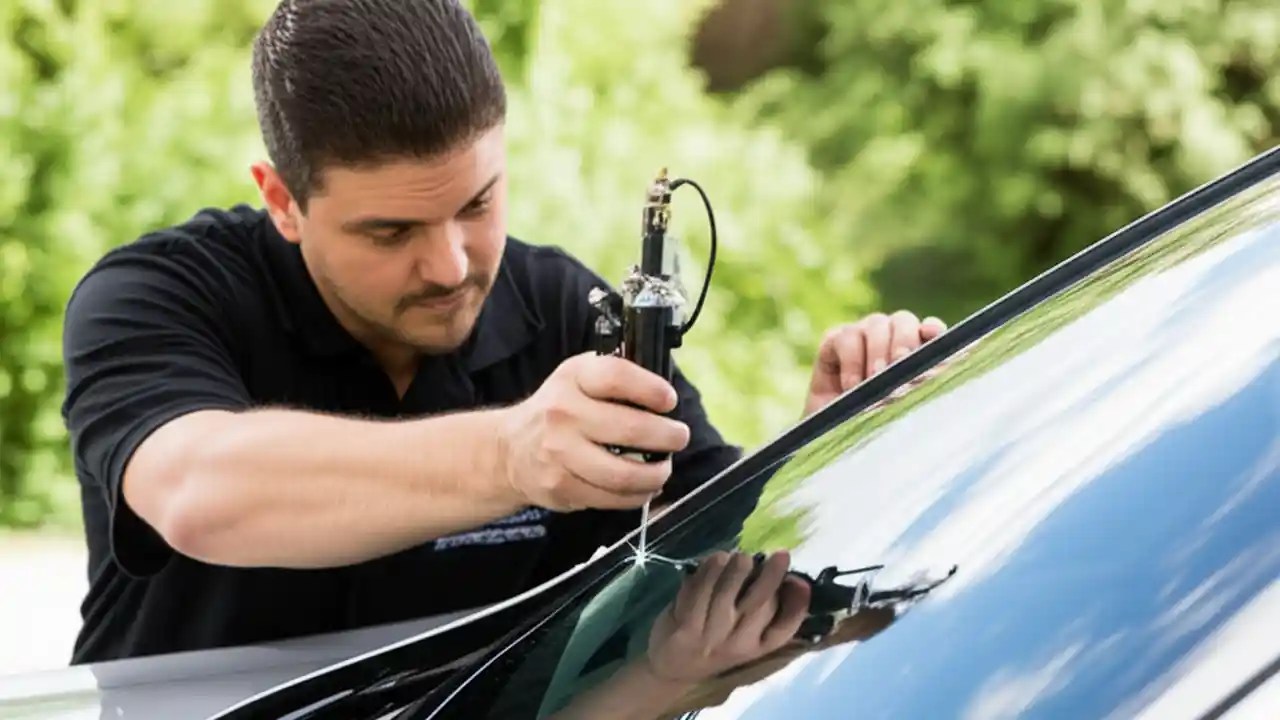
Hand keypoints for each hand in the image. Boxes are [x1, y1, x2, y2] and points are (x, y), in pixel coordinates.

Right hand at [496, 353, 690, 511]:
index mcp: (573, 378)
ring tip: (663, 468)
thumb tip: (663, 395)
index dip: (651, 389)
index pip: (617, 377)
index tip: (669, 402)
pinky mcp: (561, 487)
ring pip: (624, 473)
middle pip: (631, 429)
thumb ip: (615, 376)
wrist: (510, 450)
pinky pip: (611, 498)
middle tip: (679, 438)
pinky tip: (643, 487)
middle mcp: (563, 413)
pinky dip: (637, 495)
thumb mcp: (578, 377)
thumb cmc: (559, 408)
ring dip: (655, 474)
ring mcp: (560, 454)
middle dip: (667, 437)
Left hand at [644, 551, 810, 684]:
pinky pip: (701, 592)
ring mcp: (711, 636)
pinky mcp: (686, 627)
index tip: (800, 581)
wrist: (673, 667)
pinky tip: (716, 559)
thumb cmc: (715, 643)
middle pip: (760, 606)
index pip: (784, 630)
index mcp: (756, 647)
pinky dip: (709, 570)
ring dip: (737, 568)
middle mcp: (737, 644)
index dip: (797, 605)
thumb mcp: (744, 636)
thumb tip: (789, 576)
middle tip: (779, 554)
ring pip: (728, 594)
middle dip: (771, 576)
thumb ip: (763, 611)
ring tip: (741, 556)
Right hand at [804, 311, 946, 415]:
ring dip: (878, 351)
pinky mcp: (834, 341)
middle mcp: (890, 337)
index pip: (929, 329)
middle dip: (904, 341)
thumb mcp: (901, 410)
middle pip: (903, 321)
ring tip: (874, 379)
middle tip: (899, 365)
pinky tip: (852, 386)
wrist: (833, 436)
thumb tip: (932, 374)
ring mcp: (862, 335)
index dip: (932, 329)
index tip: (934, 335)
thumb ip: (918, 388)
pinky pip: (846, 336)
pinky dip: (852, 360)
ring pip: (876, 324)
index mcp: (914, 350)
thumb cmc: (872, 426)